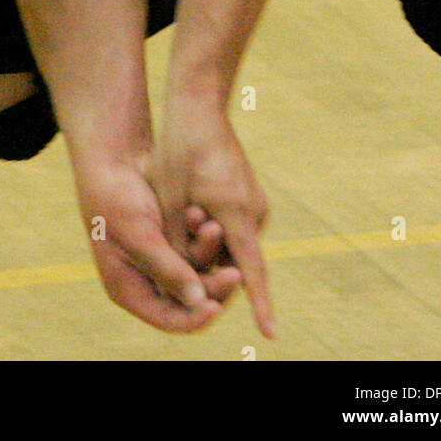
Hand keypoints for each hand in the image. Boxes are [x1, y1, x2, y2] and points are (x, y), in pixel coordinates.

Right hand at [70, 153, 242, 332]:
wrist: (112, 158)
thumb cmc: (114, 196)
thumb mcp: (138, 234)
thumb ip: (168, 268)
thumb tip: (199, 302)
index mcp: (128, 288)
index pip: (168, 319)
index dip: (194, 318)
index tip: (215, 307)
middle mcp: (147, 279)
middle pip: (191, 299)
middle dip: (212, 285)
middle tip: (235, 273)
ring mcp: (163, 258)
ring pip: (199, 270)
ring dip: (208, 252)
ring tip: (213, 227)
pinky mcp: (175, 237)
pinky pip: (197, 245)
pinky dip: (202, 234)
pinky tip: (201, 214)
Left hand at [152, 106, 274, 338]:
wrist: (200, 106)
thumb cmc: (180, 149)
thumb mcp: (170, 199)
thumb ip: (177, 244)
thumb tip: (181, 283)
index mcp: (237, 211)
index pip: (252, 270)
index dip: (261, 304)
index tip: (270, 334)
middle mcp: (255, 210)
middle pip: (234, 257)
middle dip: (210, 262)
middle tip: (183, 232)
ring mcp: (255, 201)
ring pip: (232, 242)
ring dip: (208, 243)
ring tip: (183, 208)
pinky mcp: (249, 194)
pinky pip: (233, 226)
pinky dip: (214, 229)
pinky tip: (192, 204)